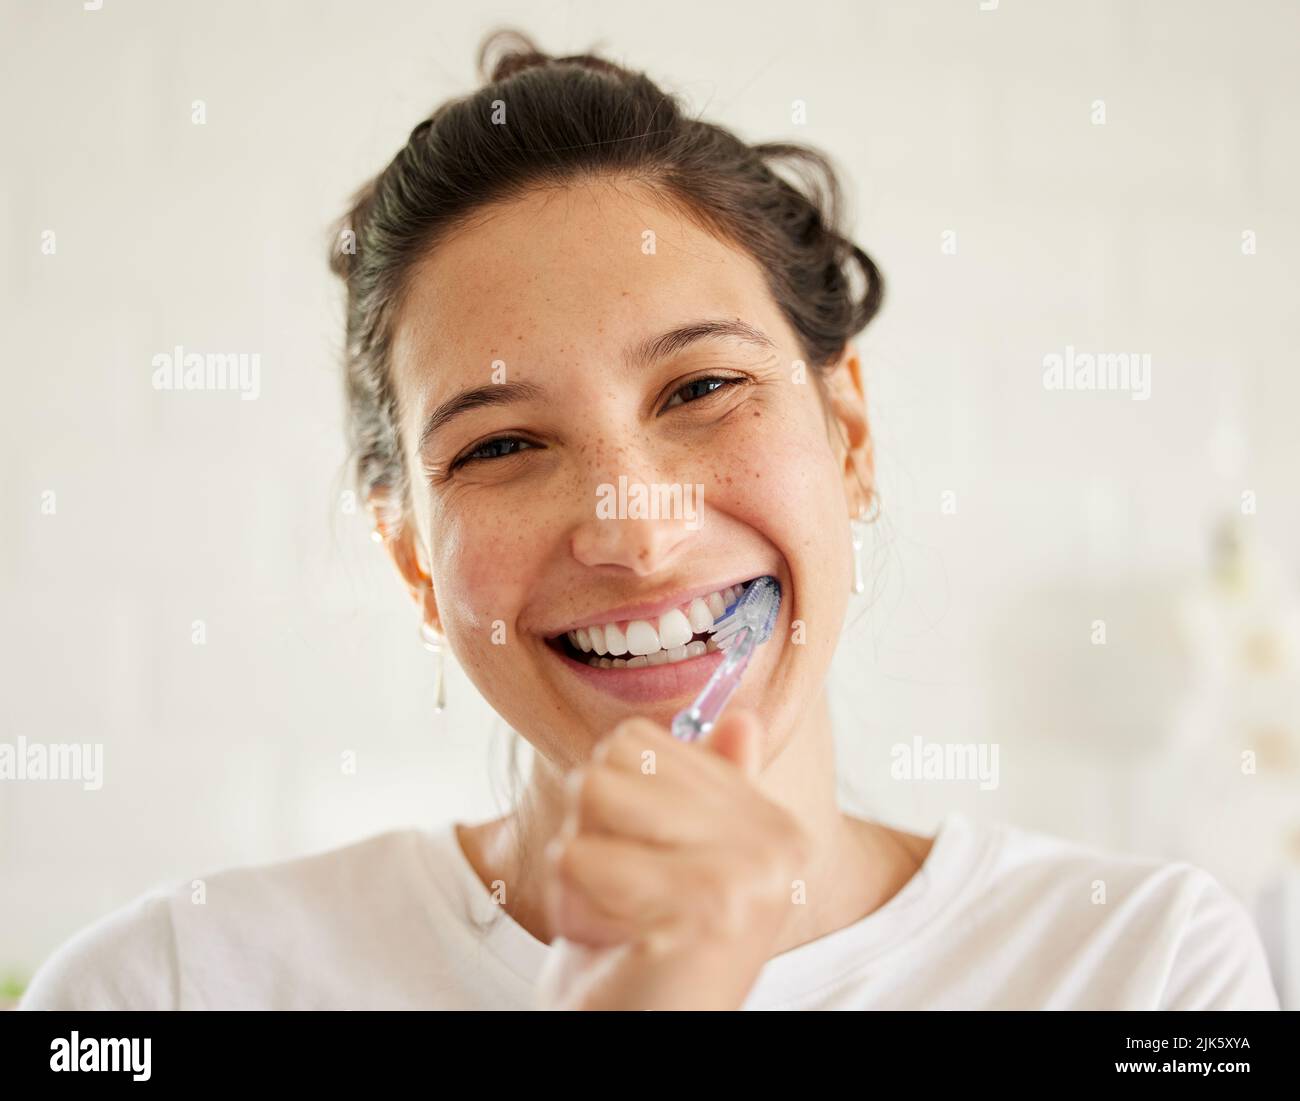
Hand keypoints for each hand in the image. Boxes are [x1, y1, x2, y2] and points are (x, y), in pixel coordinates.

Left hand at [536, 708, 811, 1010]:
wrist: (638, 1038)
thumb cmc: (645, 954)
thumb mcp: (676, 861)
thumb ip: (713, 789)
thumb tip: (744, 717)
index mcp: (772, 824)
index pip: (635, 740)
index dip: (612, 804)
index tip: (646, 868)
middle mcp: (774, 844)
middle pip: (606, 766)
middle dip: (589, 835)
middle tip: (625, 898)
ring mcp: (744, 876)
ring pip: (590, 799)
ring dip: (579, 870)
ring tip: (617, 917)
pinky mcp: (700, 908)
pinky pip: (576, 857)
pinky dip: (572, 907)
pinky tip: (612, 943)